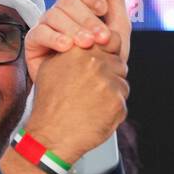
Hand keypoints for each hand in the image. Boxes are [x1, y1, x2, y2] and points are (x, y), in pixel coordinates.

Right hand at [23, 43, 127, 164]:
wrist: (51, 134)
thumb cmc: (50, 105)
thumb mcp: (51, 68)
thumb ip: (73, 52)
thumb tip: (86, 44)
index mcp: (80, 50)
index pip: (112, 39)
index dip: (110, 51)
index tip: (103, 61)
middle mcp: (96, 63)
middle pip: (119, 63)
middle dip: (110, 75)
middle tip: (94, 90)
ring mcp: (108, 82)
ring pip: (122, 83)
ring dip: (113, 92)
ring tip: (93, 103)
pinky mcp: (117, 102)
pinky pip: (123, 102)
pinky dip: (113, 110)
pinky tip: (97, 114)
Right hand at [25, 0, 130, 82]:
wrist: (92, 92)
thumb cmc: (103, 61)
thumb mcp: (118, 25)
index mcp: (79, 5)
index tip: (102, 9)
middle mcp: (61, 13)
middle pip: (67, 0)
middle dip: (87, 19)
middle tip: (101, 38)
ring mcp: (47, 26)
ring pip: (55, 14)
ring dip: (75, 30)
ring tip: (87, 46)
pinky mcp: (35, 43)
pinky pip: (41, 32)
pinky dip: (56, 39)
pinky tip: (67, 48)